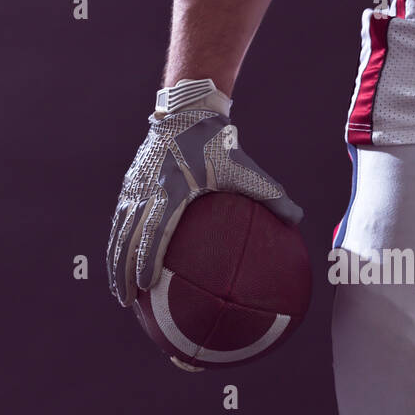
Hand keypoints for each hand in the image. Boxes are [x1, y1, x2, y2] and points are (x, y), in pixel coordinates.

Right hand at [107, 78, 302, 305]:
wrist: (187, 112)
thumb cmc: (219, 144)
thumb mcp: (247, 169)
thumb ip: (272, 195)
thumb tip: (299, 220)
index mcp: (173, 190)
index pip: (154, 232)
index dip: (147, 260)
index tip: (148, 286)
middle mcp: (147, 190)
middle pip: (127, 239)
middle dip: (123, 273)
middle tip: (126, 302)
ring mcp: (135, 188)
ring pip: (119, 232)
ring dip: (115, 263)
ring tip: (119, 292)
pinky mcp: (131, 185)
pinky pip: (121, 220)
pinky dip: (118, 244)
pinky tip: (121, 263)